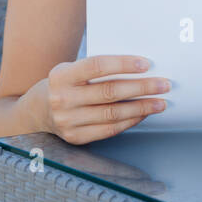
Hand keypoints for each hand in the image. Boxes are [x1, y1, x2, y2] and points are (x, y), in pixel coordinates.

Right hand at [41, 55, 168, 144]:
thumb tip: (139, 69)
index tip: (146, 64)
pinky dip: (129, 121)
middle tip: (163, 84)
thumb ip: (97, 69)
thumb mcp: (71, 70)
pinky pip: (109, 130)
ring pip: (113, 114)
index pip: (97, 66)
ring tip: (160, 102)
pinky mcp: (75, 137)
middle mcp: (62, 99)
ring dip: (141, 107)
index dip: (123, 64)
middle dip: (141, 88)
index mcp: (61, 76)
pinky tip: (142, 114)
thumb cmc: (64, 85)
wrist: (38, 111)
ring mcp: (68, 121)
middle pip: (109, 92)